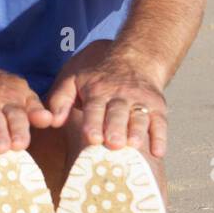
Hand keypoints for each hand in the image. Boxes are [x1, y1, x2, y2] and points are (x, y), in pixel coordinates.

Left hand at [47, 51, 167, 156]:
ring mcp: (141, 101)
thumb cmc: (98, 77)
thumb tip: (52, 122)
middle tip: (112, 144)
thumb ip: (60, 100)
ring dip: (137, 131)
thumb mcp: (74, 81)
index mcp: (98, 91)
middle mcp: (120, 96)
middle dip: (115, 128)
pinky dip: (160, 137)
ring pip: (139, 117)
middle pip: (118, 114)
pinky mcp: (157, 107)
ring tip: (133, 145)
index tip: (92, 138)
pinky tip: (158, 152)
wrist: (135, 59)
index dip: (93, 122)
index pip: (95, 108)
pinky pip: (160, 122)